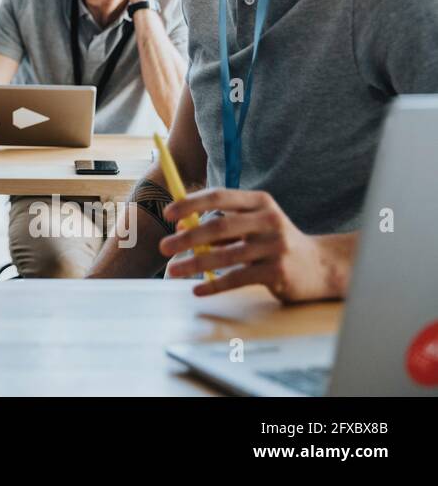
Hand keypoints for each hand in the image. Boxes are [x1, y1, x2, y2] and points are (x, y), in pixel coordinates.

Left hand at [160, 188, 348, 301]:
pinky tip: (198, 289)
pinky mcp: (278, 272)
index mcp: (260, 202)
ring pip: (226, 255)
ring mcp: (276, 246)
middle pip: (219, 225)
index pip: (220, 196)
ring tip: (173, 270)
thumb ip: (222, 224)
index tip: (168, 213)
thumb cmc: (275, 242)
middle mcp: (269, 220)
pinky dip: (214, 285)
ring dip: (194, 264)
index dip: (191, 203)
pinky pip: (238, 278)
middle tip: (164, 247)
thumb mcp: (253, 226)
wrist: (321, 266)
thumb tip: (181, 228)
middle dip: (187, 237)